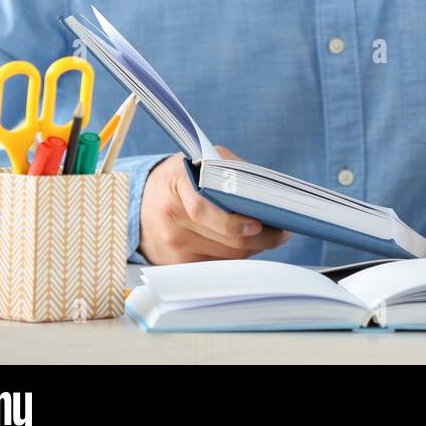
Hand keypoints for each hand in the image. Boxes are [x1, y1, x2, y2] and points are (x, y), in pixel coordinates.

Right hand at [137, 145, 289, 263]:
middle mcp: (171, 217)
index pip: (204, 210)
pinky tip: (244, 245)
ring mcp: (172, 244)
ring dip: (252, 249)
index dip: (234, 223)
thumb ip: (235, 172)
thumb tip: (270, 195)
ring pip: (226, 257)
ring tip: (267, 236)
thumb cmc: (185, 176)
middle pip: (225, 240)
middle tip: (281, 233)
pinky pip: (216, 266)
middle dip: (261, 239)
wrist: (144, 198)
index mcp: (179, 184)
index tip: (260, 224)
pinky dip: (234, 257)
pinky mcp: (175, 263)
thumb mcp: (206, 160)